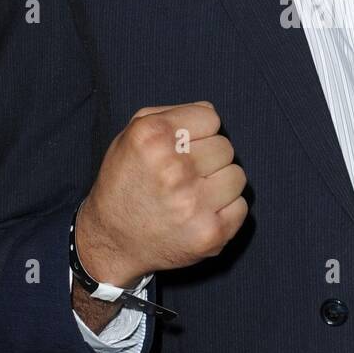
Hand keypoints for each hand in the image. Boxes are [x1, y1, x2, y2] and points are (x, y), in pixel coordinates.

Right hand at [76, 101, 248, 284]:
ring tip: (192, 195)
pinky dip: (225, 211)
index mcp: (152, 136)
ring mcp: (193, 204)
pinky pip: (241, 207)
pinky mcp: (210, 233)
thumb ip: (170, 114)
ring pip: (237, 176)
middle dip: (208, 159)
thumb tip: (210, 111)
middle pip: (226, 147)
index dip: (198, 133)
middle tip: (183, 176)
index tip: (181, 149)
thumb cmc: (125, 182)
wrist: (112, 241)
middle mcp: (173, 168)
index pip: (211, 118)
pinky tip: (199, 215)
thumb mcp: (131, 136)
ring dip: (219, 185)